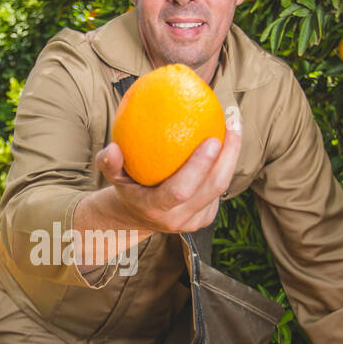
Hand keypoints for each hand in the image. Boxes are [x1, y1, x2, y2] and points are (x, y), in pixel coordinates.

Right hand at [95, 108, 241, 233]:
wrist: (138, 217)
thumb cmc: (127, 186)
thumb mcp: (113, 176)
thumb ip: (108, 163)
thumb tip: (112, 148)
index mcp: (156, 209)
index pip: (180, 191)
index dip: (199, 167)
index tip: (211, 138)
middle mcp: (178, 219)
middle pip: (213, 188)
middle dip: (229, 154)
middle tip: (232, 122)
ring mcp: (195, 221)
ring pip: (221, 188)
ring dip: (232, 154)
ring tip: (234, 123)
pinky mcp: (205, 217)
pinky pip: (220, 188)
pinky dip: (226, 162)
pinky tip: (228, 137)